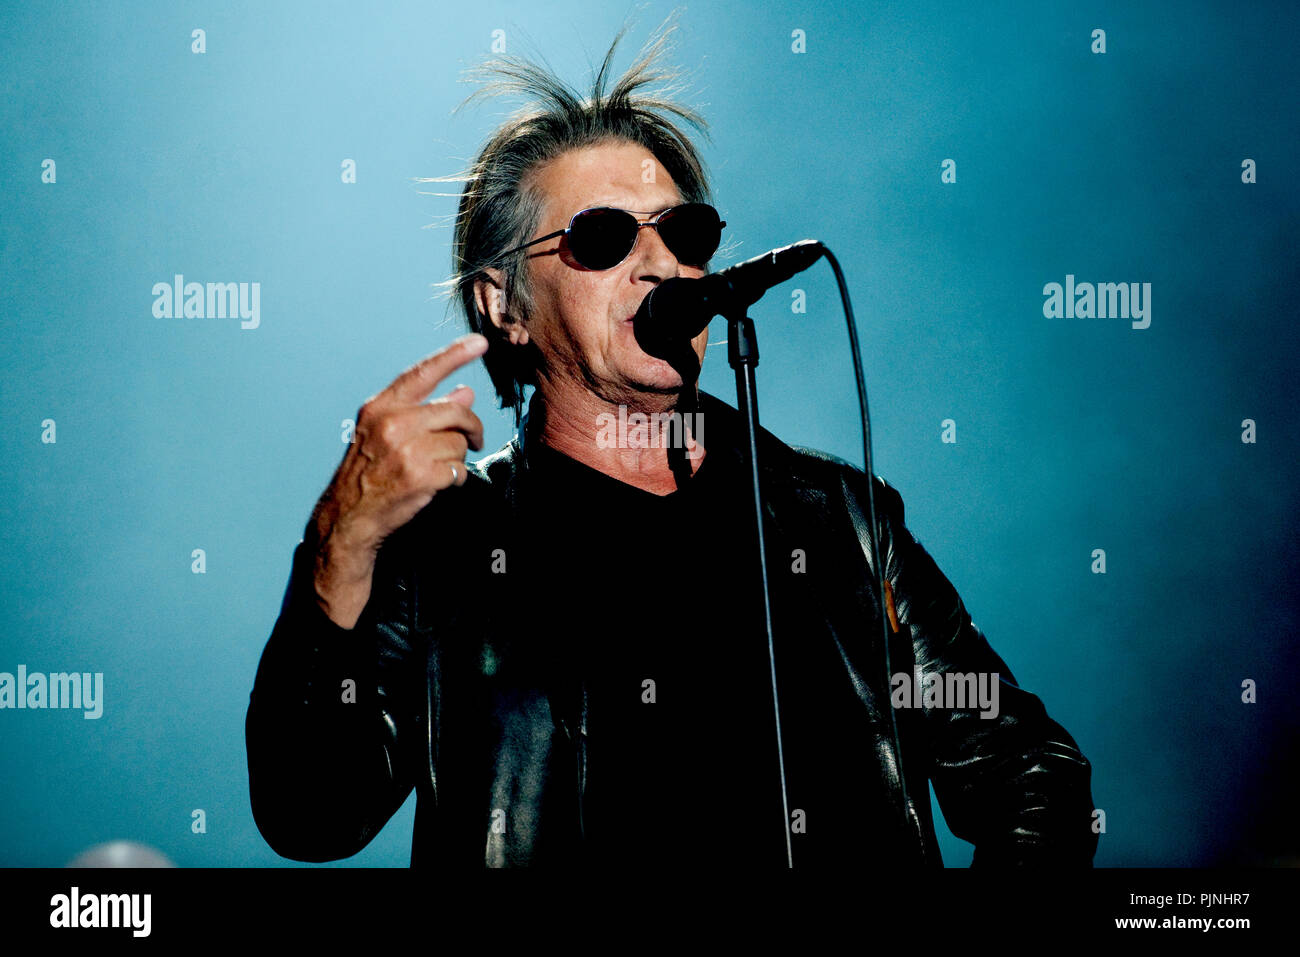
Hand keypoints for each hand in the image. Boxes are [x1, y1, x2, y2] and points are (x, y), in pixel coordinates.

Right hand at [308, 333, 487, 626]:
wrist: (350, 516)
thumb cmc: (370, 472)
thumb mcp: (387, 433)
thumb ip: (424, 410)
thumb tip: (465, 392)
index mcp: (381, 406)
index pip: (423, 372)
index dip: (454, 355)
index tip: (480, 343)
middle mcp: (392, 423)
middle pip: (455, 411)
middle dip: (471, 427)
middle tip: (474, 439)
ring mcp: (406, 450)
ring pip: (459, 442)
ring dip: (458, 457)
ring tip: (439, 467)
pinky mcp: (420, 477)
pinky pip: (459, 469)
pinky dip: (456, 478)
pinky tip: (439, 484)